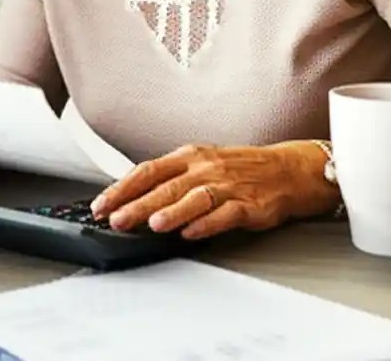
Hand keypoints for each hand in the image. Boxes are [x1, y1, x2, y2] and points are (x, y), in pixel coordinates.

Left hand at [90, 142, 339, 239]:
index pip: (147, 170)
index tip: (100, 205)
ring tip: (152, 225)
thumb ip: (169, 179)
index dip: (122, 188)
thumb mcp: (201, 164)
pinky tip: (192, 232)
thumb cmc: (242, 169)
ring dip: (171, 212)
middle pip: (166, 186)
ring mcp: (228, 186)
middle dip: (137, 204)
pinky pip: (225, 214)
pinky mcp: (250, 204)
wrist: (290, 170)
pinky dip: (207, 223)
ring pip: (195, 198)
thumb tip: (130, 197)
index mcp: (189, 157)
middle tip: (115, 219)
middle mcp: (205, 168)